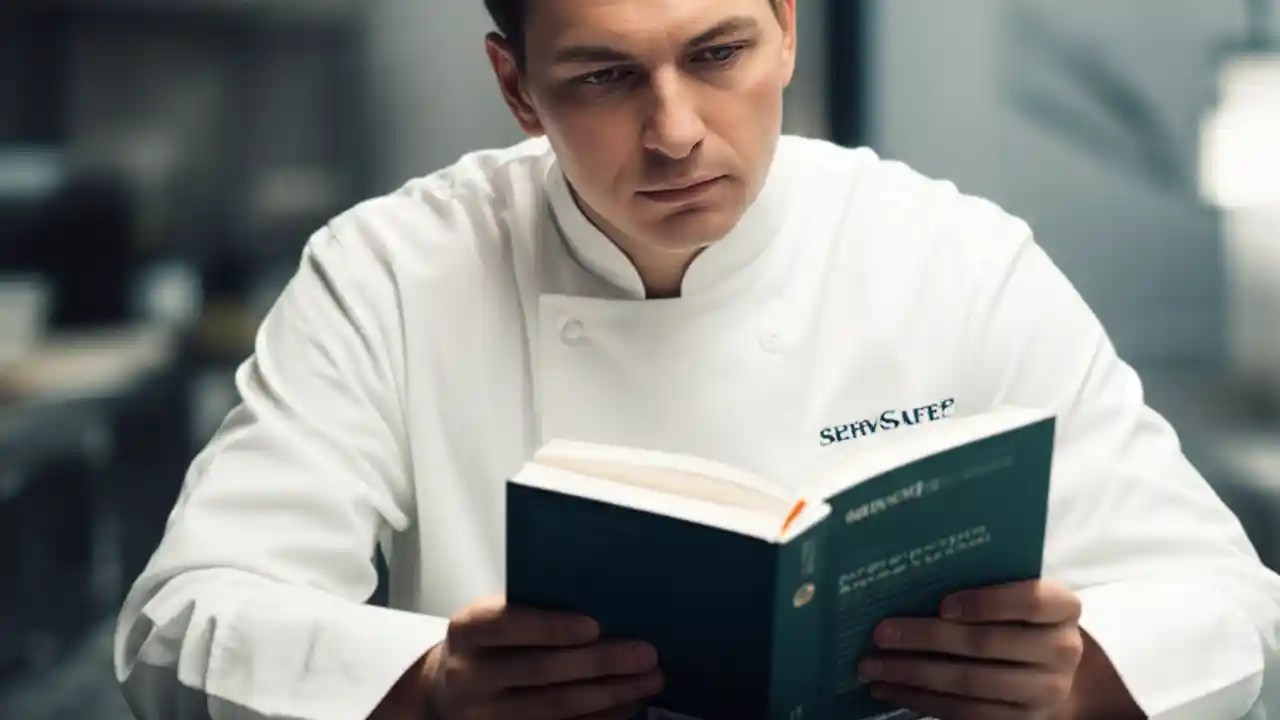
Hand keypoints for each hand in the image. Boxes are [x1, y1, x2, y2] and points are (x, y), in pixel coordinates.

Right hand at [421, 596, 661, 719]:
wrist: (448, 688)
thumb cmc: (489, 641)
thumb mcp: (495, 614)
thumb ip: (534, 608)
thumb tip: (606, 605)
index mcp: (468, 630)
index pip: (507, 625)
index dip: (551, 626)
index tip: (595, 625)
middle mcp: (470, 675)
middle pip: (540, 671)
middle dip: (600, 662)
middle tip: (646, 654)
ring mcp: (486, 715)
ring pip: (556, 708)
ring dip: (611, 694)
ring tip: (649, 680)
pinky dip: (601, 718)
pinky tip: (628, 704)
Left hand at [857, 579, 1084, 718]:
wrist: (1050, 668)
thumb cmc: (1017, 616)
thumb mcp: (1013, 590)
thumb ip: (981, 581)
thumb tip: (910, 577)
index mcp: (1063, 607)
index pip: (1030, 601)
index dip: (985, 602)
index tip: (941, 604)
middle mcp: (1062, 650)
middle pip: (986, 644)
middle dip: (926, 638)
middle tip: (880, 633)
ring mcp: (1046, 692)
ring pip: (970, 684)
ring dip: (913, 674)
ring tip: (872, 666)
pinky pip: (965, 713)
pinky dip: (922, 700)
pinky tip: (890, 689)